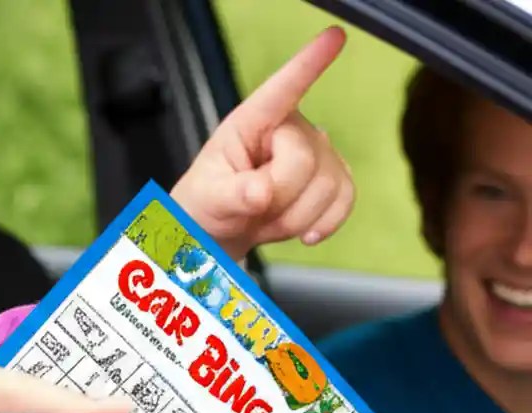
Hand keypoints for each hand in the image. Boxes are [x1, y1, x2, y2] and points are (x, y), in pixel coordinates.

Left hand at [171, 26, 354, 260]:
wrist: (222, 232)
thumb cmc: (207, 204)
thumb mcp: (207, 199)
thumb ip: (232, 195)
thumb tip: (261, 192)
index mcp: (250, 123)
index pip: (281, 91)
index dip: (308, 64)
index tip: (334, 36)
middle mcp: (289, 130)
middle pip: (305, 160)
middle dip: (280, 197)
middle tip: (252, 209)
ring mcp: (317, 152)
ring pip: (328, 185)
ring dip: (295, 217)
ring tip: (266, 218)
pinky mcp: (335, 179)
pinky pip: (346, 199)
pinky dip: (326, 223)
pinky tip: (305, 234)